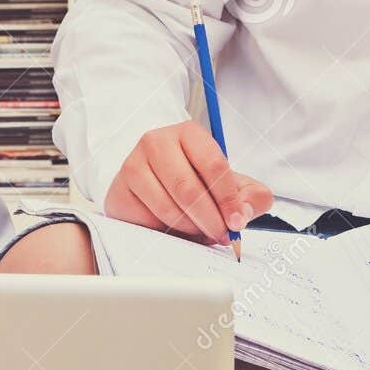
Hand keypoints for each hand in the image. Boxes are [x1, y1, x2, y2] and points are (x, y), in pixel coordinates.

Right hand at [104, 121, 272, 243]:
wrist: (154, 185)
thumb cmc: (197, 182)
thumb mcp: (231, 185)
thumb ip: (251, 197)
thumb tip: (242, 215)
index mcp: (188, 133)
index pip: (213, 164)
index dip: (228, 198)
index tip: (237, 223)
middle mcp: (156, 142)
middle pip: (188, 188)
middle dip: (210, 219)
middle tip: (221, 236)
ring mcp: (133, 165)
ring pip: (167, 208)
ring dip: (190, 229)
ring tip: (201, 232)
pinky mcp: (119, 192)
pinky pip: (148, 221)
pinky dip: (167, 233)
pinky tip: (176, 230)